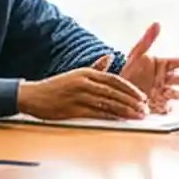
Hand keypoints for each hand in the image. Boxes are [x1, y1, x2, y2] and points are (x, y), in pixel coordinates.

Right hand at [17, 56, 147, 119]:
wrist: (33, 96)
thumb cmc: (56, 86)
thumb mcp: (76, 73)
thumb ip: (95, 67)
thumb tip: (109, 57)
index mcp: (87, 73)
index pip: (115, 80)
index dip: (130, 89)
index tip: (142, 97)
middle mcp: (84, 82)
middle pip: (114, 92)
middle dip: (132, 101)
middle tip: (145, 109)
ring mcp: (78, 96)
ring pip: (108, 103)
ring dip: (125, 111)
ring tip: (137, 117)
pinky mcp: (72, 109)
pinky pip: (96, 113)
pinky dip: (110, 117)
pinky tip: (120, 121)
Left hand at [118, 22, 178, 113]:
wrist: (118, 87)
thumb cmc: (129, 69)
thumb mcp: (137, 53)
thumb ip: (148, 39)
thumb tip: (157, 24)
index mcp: (163, 66)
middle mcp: (164, 79)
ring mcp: (162, 92)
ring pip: (175, 93)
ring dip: (176, 94)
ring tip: (172, 93)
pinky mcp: (156, 104)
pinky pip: (165, 107)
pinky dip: (166, 107)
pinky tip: (164, 105)